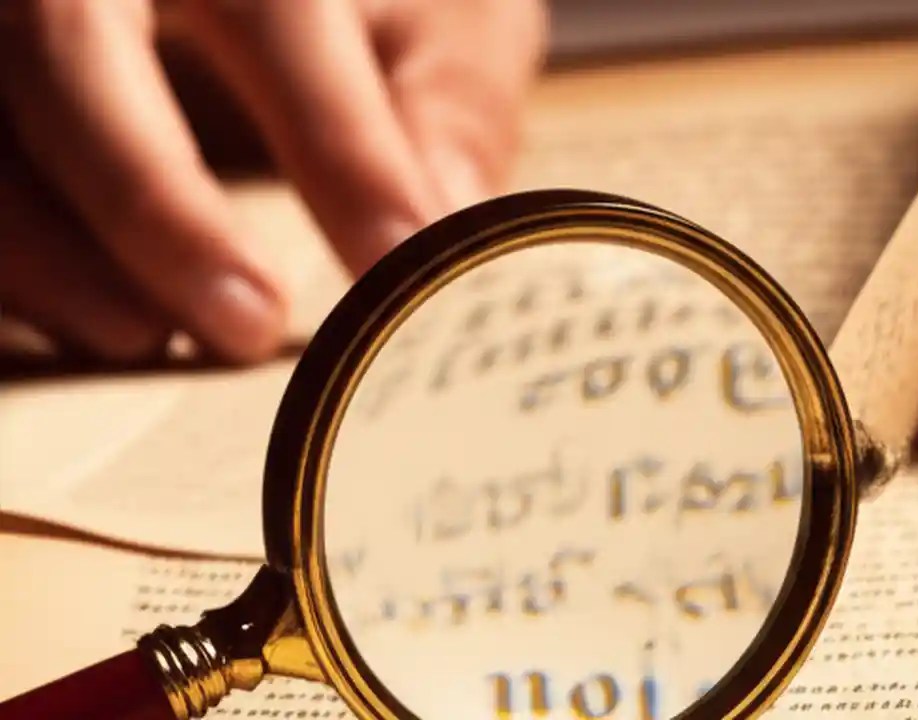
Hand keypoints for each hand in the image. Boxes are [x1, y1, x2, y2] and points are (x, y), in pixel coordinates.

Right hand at [0, 0, 544, 362]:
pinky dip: (11, 253)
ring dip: (38, 242)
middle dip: (146, 196)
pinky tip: (90, 315)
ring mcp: (20, 17)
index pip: (277, 16)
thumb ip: (446, 105)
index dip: (337, 147)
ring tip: (144, 336)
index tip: (398, 265)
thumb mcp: (436, 17)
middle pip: (64, 41)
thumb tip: (441, 232)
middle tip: (245, 328)